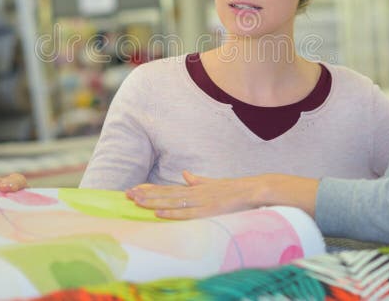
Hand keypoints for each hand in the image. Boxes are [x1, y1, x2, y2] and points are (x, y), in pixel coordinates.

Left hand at [126, 171, 319, 219]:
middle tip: (126, 195)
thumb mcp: (217, 183)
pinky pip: (190, 213)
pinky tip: (159, 213)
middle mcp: (198, 192)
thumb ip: (200, 181)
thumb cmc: (241, 189)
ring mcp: (205, 200)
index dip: (150, 190)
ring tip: (136, 201)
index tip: (133, 190)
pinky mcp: (213, 208)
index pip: (169, 189)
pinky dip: (173, 213)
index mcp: (198, 188)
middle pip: (167, 194)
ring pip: (174, 202)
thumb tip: (186, 175)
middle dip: (146, 194)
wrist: (263, 189)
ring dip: (153, 202)